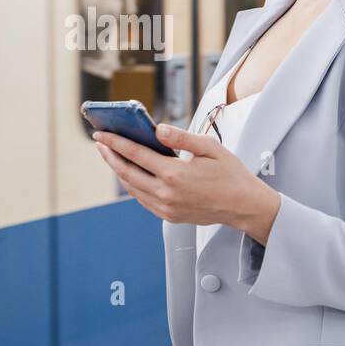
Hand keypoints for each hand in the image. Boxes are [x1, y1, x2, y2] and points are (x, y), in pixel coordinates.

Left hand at [92, 123, 280, 242]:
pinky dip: (133, 185)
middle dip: (110, 156)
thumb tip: (157, 129)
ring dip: (120, 171)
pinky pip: (143, 199)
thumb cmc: (230, 174)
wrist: (243, 206)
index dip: (115, 142)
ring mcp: (166, 208)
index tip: (101, 134)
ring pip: (133, 188)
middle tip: (101, 143)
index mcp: (175, 174)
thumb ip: (181, 138)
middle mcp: (166, 193)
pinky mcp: (169, 216)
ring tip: (113, 156)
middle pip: (127, 173)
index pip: (136, 154)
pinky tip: (131, 174)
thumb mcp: (209, 148)